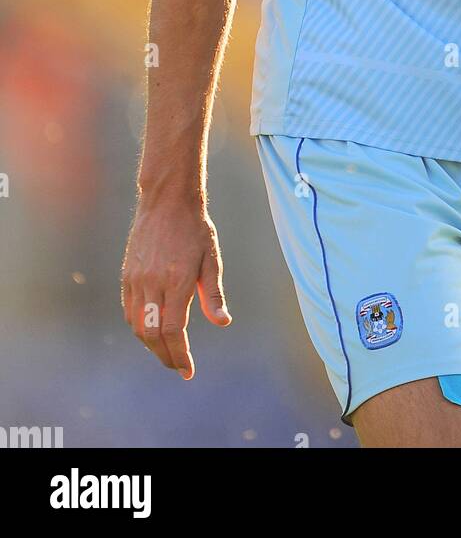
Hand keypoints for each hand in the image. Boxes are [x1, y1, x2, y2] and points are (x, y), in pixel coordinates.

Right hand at [121, 197, 231, 378]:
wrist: (167, 201)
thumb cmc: (195, 229)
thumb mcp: (211, 258)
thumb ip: (213, 293)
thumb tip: (222, 323)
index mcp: (177, 280)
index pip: (174, 331)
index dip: (180, 355)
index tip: (187, 370)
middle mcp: (153, 283)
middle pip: (153, 334)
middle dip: (165, 356)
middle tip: (178, 367)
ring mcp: (136, 280)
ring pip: (138, 325)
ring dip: (151, 345)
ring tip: (166, 352)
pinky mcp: (127, 275)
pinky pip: (129, 310)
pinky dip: (138, 327)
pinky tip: (149, 332)